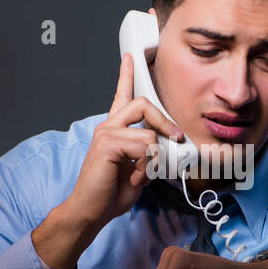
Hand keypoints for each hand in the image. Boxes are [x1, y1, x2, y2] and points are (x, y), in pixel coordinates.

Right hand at [66, 53, 185, 230]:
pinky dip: (146, 167)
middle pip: (143, 103)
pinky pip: (144, 147)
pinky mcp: (107, 144)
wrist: (90, 211)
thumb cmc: (110, 193)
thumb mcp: (140, 170)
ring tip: (143, 176)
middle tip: (177, 138)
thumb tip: (172, 148)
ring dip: (155, 159)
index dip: (126, 75)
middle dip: (165, 121)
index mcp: (114, 130)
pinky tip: (136, 179)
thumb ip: (153, 155)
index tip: (130, 57)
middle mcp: (108, 127)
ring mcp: (106, 134)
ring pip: (149, 133)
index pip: (121, 96)